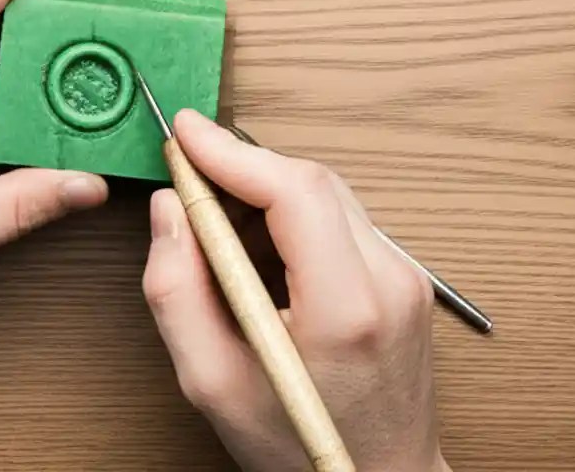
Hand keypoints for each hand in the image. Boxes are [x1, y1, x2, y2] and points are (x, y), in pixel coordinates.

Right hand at [143, 110, 447, 471]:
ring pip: (326, 193)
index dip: (232, 152)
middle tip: (185, 173)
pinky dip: (291, 216)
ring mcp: (405, 277)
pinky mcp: (404, 279)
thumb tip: (169, 210)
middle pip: (311, 180)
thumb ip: (177, 291)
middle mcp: (389, 280)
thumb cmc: (299, 448)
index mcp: (346, 307)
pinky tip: (258, 249)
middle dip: (241, 166)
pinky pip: (340, 219)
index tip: (183, 134)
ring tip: (215, 223)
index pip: (294, 191)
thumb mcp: (212, 383)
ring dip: (265, 192)